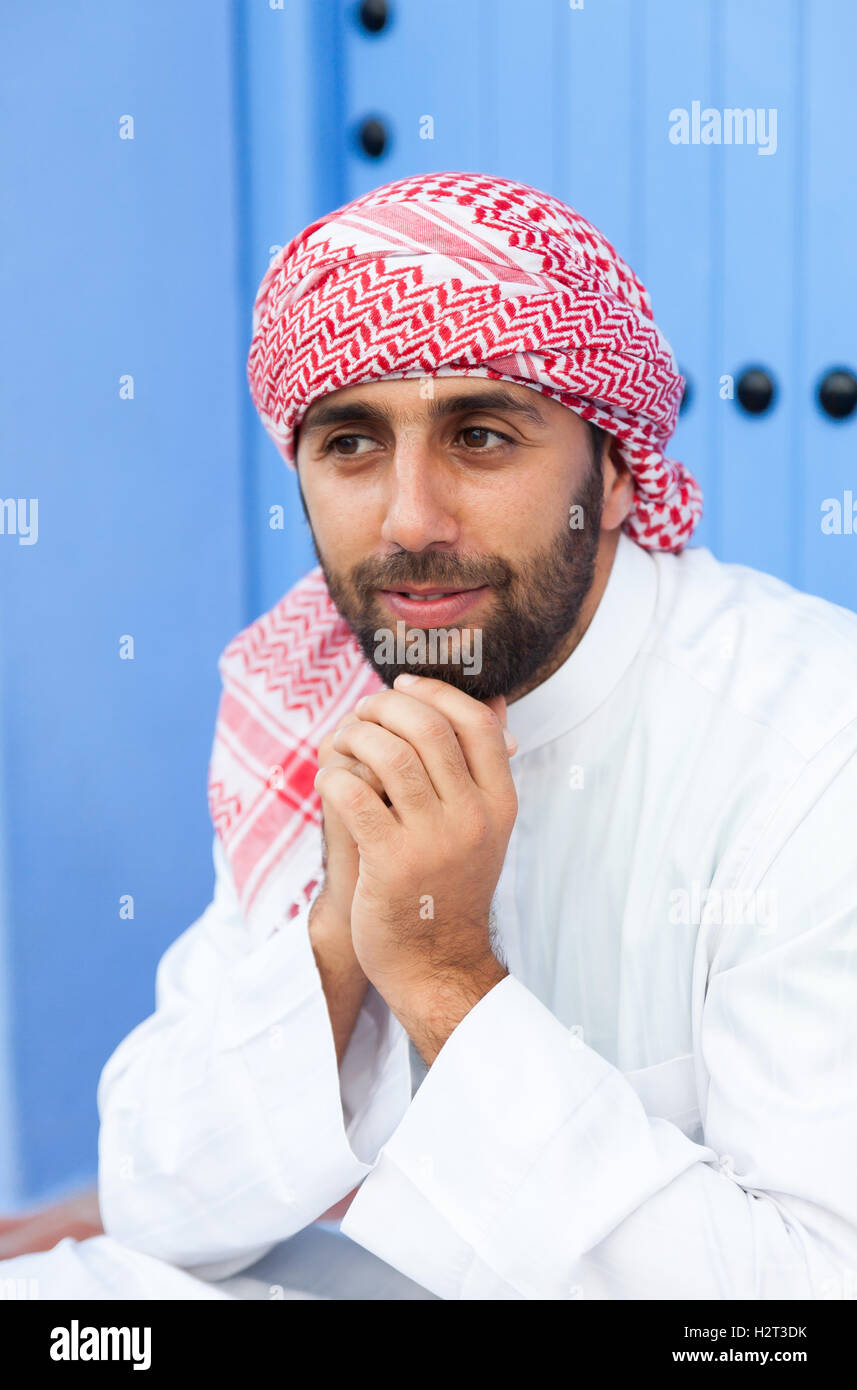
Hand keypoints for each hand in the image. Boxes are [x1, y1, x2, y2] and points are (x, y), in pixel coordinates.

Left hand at [314, 675, 517, 1060]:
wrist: (435, 964)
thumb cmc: (450, 886)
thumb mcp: (484, 826)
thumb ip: (484, 767)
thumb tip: (495, 701)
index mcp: (500, 802)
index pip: (475, 721)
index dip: (435, 692)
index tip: (402, 688)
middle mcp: (474, 818)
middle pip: (428, 729)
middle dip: (385, 708)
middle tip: (362, 714)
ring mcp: (434, 841)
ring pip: (389, 755)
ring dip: (356, 737)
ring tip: (343, 744)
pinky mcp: (392, 862)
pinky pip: (355, 794)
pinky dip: (334, 776)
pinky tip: (328, 782)